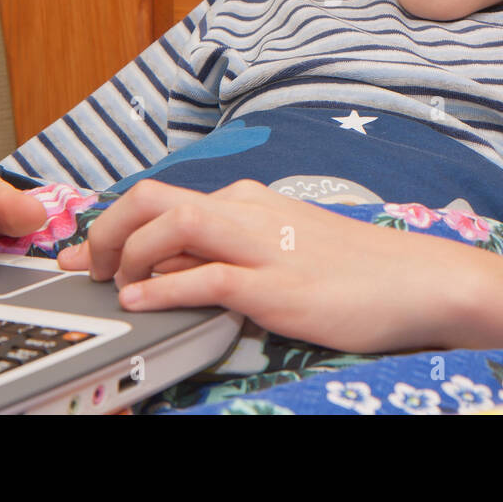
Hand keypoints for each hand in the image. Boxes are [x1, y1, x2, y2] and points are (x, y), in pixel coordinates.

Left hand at [55, 178, 467, 354]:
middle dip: (106, 229)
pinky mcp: (275, 285)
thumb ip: (224, 254)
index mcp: (247, 202)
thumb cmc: (352, 270)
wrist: (417, 280)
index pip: (163, 198)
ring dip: (127, 253)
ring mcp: (262, 246)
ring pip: (172, 226)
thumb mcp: (280, 251)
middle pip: (154, 198)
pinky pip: (205, 278)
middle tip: (89, 266)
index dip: (113, 222)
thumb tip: (162, 271)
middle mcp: (248, 212)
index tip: (85, 251)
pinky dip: (162, 290)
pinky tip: (142, 304)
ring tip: (113, 285)